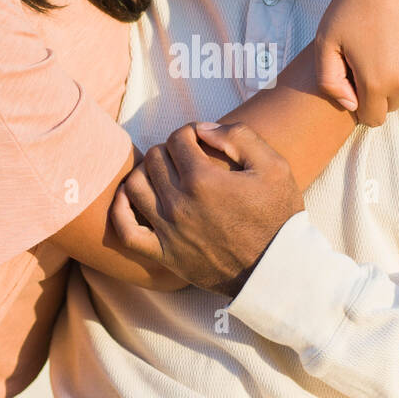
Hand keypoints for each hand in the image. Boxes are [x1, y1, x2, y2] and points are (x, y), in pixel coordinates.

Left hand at [109, 121, 304, 295]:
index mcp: (204, 179)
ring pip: (133, 186)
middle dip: (168, 149)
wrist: (277, 269)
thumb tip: (203, 128)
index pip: (178, 138)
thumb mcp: (273, 167)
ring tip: (161, 172)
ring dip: (144, 171)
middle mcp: (180, 204)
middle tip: (183, 155)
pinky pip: (126, 230)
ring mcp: (169, 231)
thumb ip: (239, 136)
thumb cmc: (279, 217)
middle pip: (154, 159)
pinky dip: (120, 210)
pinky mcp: (164, 255)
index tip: (198, 139)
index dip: (188, 131)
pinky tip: (129, 197)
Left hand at [315, 0, 398, 126]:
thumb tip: (351, 105)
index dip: (361, 105)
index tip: (355, 82)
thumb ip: (330, 81)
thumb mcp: (326, 42)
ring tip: (385, 47)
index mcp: (376, 83)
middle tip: (368, 59)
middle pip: (392, 104)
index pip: (372, 119)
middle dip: (379, 91)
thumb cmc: (353, 6)